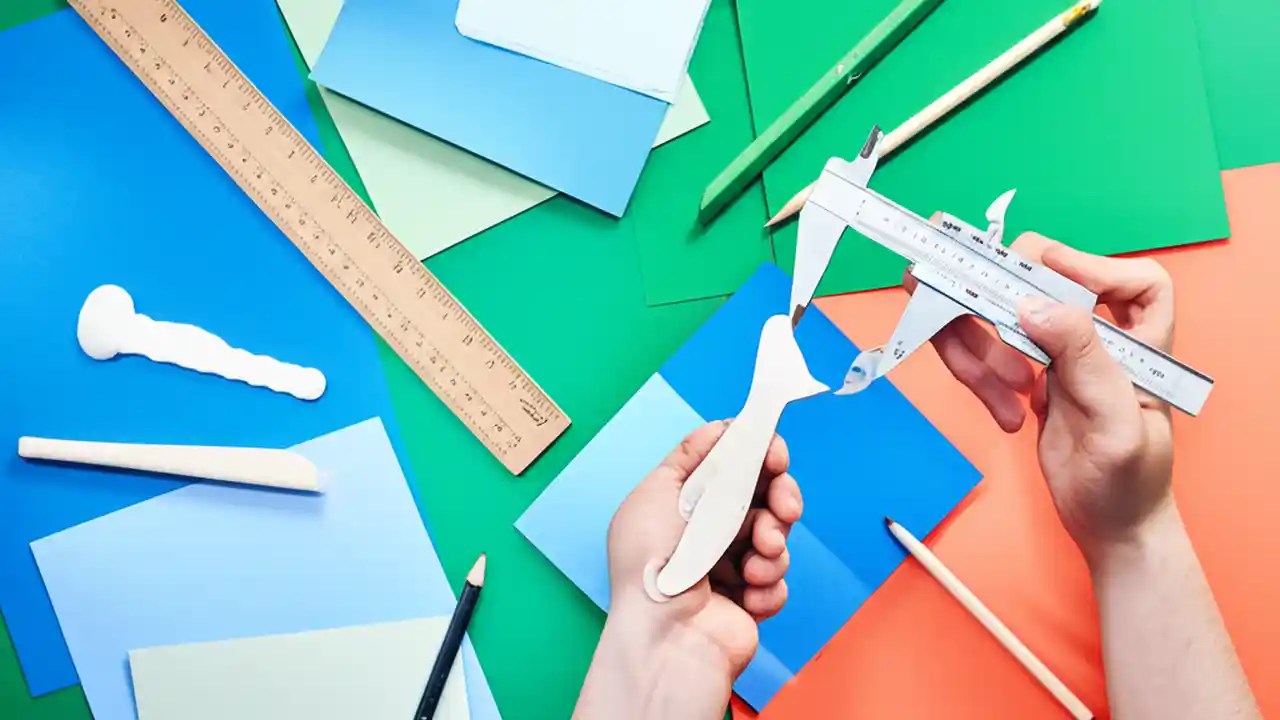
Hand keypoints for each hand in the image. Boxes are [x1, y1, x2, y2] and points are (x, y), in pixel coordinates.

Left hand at [574, 421, 800, 719]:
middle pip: (764, 498)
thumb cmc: (652, 562)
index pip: (732, 467)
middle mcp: (708, 532)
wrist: (666, 636)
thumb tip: (720, 427)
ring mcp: (732, 567)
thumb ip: (691, 456)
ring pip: (776, 537)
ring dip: (771, 547)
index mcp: (685, 503)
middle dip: (780, 499)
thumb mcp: (658, 494)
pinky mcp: (751, 600)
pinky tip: (747, 595)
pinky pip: (778, 579)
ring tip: (753, 566)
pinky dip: (768, 585)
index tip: (775, 454)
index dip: (759, 456)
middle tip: (784, 508)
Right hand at [919, 232, 1174, 559]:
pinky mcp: (1031, 377)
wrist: (1109, 529)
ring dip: (982, 349)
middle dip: (1006, 302)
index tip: (1044, 272)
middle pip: (1047, 286)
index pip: (1135, 282)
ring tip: (1000, 393)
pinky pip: (988, 352)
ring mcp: (1062, 358)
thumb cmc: (1129, 483)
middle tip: (981, 317)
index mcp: (1141, 346)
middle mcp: (1101, 342)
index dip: (1093, 265)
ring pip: (1006, 319)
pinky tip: (1002, 412)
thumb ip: (1084, 358)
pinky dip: (977, 374)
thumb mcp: (1114, 423)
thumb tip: (1034, 304)